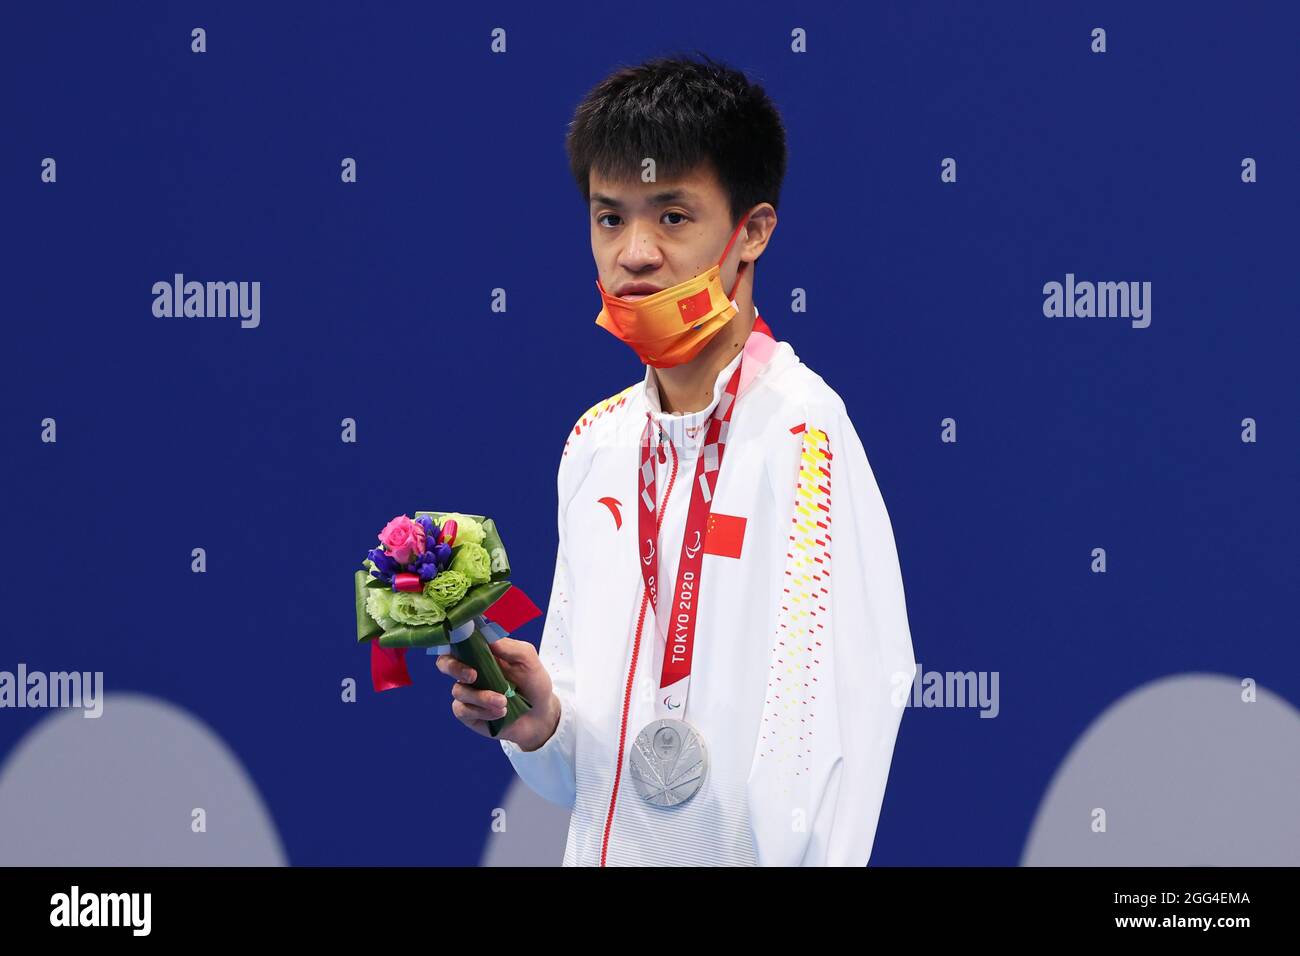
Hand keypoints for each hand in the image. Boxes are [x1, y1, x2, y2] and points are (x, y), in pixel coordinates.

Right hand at [436, 636, 560, 749]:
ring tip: (504, 702)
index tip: (464, 644)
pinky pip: (463, 710)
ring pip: (459, 691)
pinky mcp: (468, 713)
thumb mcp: (527, 659)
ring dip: (482, 698)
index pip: (459, 642)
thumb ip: (509, 647)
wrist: (541, 714)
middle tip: (473, 676)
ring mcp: (468, 692)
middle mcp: (470, 670)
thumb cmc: (533, 682)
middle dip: (454, 668)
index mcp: (482, 653)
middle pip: (445, 663)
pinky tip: (500, 713)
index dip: (454, 640)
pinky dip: (482, 711)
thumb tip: (488, 638)